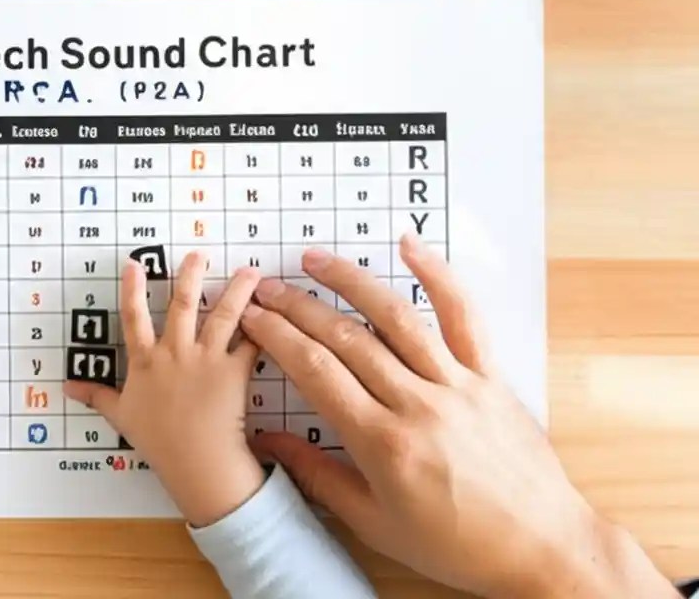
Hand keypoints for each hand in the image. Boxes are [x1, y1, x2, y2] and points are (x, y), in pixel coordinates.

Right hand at [64, 252, 266, 526]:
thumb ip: (97, 396)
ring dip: (236, 291)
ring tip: (249, 271)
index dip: (132, 290)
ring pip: (222, 316)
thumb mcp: (121, 416)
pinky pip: (250, 344)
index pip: (134, 318)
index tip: (134, 263)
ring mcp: (204, 360)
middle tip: (198, 254)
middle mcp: (174, 353)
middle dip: (190, 276)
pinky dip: (262, 329)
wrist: (194, 461)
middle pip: (182, 305)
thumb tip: (68, 388)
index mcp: (145, 361)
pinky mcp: (232, 372)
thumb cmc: (156, 441)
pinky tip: (274, 313)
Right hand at [239, 235, 674, 598]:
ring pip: (396, 318)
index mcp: (385, 445)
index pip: (317, 373)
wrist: (541, 548)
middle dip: (298, 307)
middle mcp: (419, 406)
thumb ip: (318, 477)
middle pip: (346, 339)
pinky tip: (411, 245)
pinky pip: (464, 317)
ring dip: (351, 282)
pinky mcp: (490, 377)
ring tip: (316, 260)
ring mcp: (458, 386)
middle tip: (266, 288)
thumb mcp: (375, 524)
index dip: (278, 338)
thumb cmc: (458, 546)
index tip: (252, 318)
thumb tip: (269, 443)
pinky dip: (438, 276)